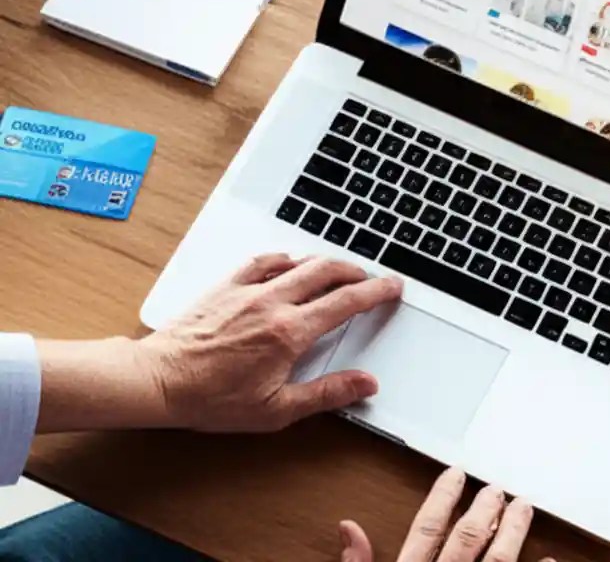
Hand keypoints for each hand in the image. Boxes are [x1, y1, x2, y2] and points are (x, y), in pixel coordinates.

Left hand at [138, 254, 402, 431]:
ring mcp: (248, 290)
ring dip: (326, 263)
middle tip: (371, 278)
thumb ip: (327, 393)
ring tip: (338, 271)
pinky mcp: (225, 287)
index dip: (377, 292)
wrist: (158, 381)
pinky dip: (285, 259)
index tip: (392, 288)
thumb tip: (365, 383)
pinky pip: (262, 261)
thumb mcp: (276, 410)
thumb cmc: (211, 399)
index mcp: (291, 332)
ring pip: (299, 262)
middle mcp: (273, 302)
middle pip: (328, 272)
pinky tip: (289, 263)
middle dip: (357, 271)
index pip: (347, 302)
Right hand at [339, 468, 553, 561]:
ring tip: (524, 508)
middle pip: (468, 539)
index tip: (455, 474)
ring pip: (499, 560)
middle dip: (484, 507)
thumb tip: (348, 528)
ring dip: (513, 531)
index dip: (441, 498)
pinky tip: (552, 560)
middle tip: (496, 487)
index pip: (427, 530)